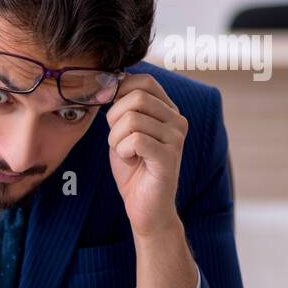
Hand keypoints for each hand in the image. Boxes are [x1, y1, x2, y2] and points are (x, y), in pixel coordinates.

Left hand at [105, 74, 188, 238]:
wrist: (145, 207)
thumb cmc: (133, 169)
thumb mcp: (123, 131)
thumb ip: (121, 107)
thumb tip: (110, 80)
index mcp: (168, 110)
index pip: (144, 81)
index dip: (119, 91)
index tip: (109, 113)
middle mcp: (178, 120)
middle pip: (136, 97)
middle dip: (114, 118)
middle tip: (118, 140)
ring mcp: (176, 138)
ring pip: (132, 119)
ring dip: (116, 139)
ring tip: (126, 154)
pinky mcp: (169, 156)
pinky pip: (135, 139)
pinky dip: (123, 151)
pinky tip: (131, 161)